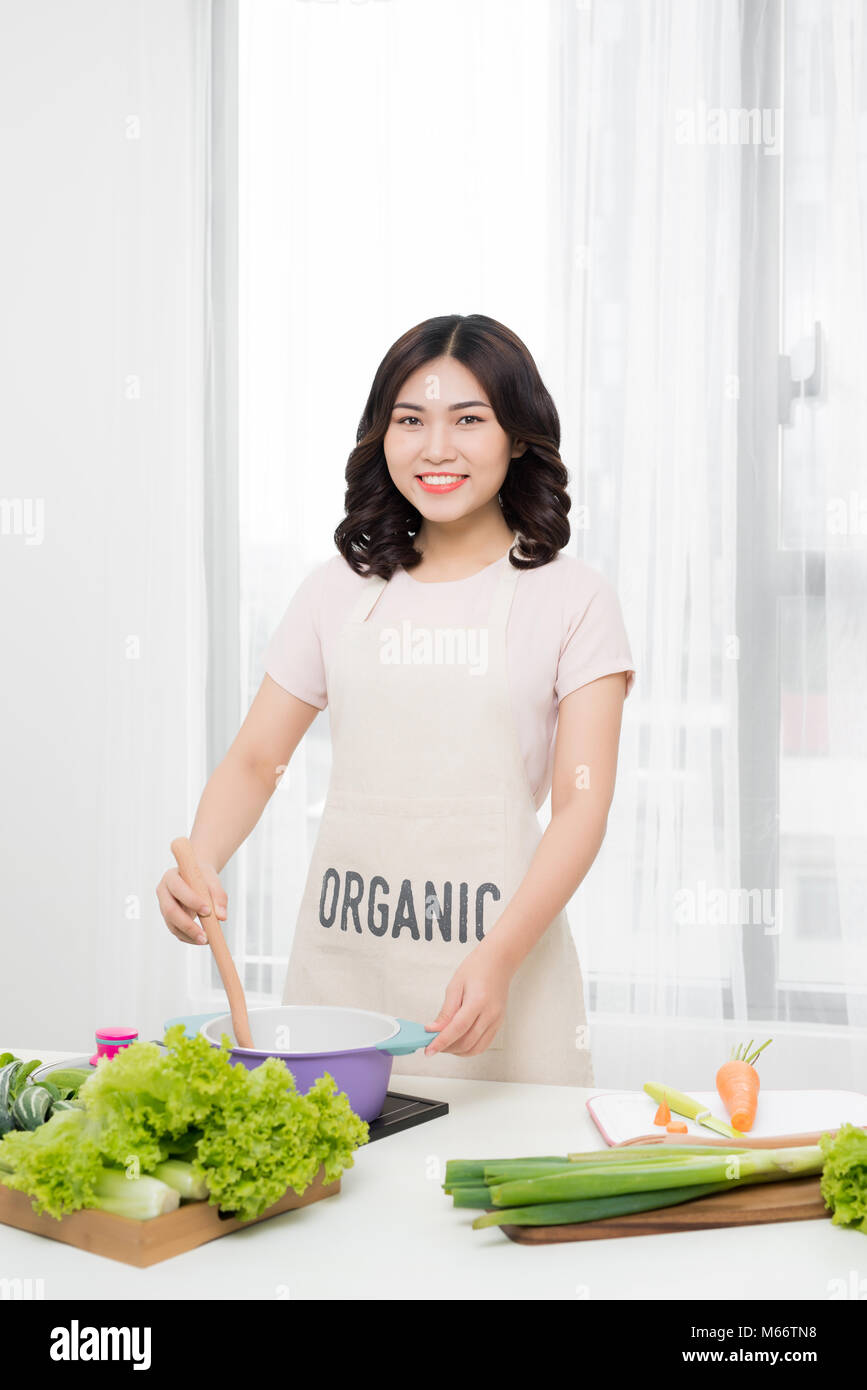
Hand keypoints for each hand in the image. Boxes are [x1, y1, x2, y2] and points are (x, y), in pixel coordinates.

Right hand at [156, 855, 226, 945]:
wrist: (196, 876)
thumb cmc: (202, 876)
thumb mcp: (213, 880)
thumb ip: (219, 896)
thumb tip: (221, 917)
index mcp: (171, 877)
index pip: (178, 889)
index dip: (191, 901)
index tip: (207, 911)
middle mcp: (163, 892)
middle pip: (170, 911)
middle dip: (188, 925)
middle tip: (204, 936)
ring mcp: (164, 907)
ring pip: (172, 924)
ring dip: (189, 935)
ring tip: (205, 940)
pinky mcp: (169, 918)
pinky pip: (176, 931)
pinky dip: (188, 938)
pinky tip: (200, 940)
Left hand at [424, 939, 514, 1056]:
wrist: (498, 961)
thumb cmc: (477, 968)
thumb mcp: (455, 985)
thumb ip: (445, 1011)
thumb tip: (434, 1029)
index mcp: (478, 1001)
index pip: (457, 1029)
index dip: (442, 1042)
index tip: (429, 1050)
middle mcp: (490, 1014)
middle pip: (467, 1042)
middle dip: (447, 1048)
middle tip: (433, 1044)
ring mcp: (496, 1021)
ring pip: (476, 1048)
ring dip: (457, 1051)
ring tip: (444, 1044)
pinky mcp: (498, 1024)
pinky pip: (483, 1044)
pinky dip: (469, 1048)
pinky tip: (458, 1042)